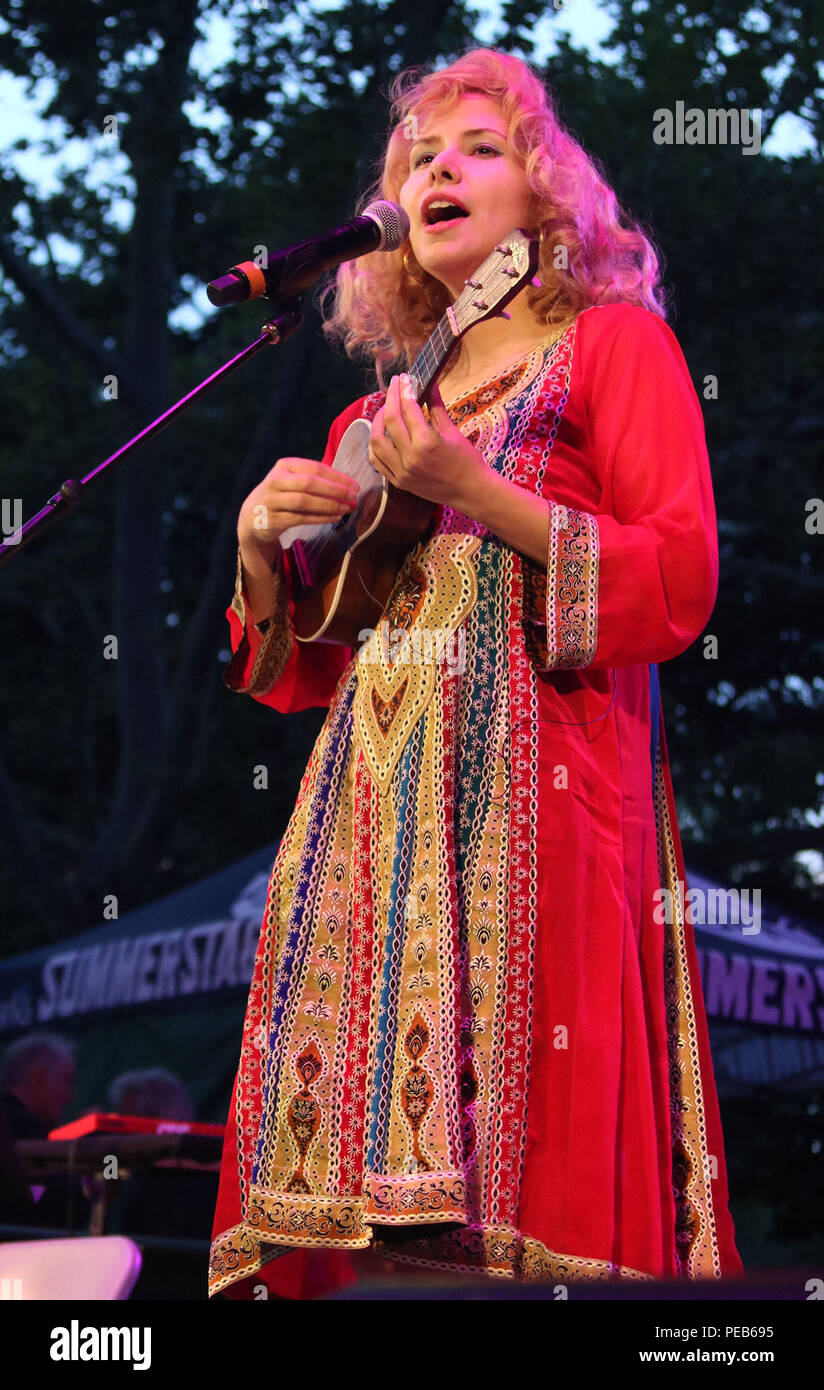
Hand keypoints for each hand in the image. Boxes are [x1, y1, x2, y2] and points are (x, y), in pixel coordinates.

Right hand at [237, 457, 360, 548]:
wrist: (252, 516)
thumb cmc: (282, 496)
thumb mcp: (292, 480)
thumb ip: (314, 479)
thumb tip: (348, 485)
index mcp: (284, 466)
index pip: (315, 468)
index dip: (337, 477)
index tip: (355, 485)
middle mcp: (276, 481)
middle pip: (310, 483)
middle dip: (335, 490)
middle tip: (353, 497)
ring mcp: (272, 501)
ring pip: (305, 502)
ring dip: (329, 506)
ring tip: (346, 509)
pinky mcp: (273, 519)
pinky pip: (301, 518)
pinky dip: (320, 518)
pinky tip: (334, 518)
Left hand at [368, 374, 490, 512]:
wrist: (469, 491)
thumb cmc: (465, 459)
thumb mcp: (452, 430)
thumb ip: (436, 406)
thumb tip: (429, 384)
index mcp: (427, 441)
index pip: (409, 407)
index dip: (405, 388)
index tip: (404, 378)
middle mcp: (411, 456)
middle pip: (390, 419)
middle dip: (391, 397)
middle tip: (394, 386)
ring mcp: (402, 471)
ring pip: (377, 440)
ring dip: (377, 421)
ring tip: (385, 410)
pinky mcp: (398, 481)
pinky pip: (376, 460)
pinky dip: (374, 445)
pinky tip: (380, 434)